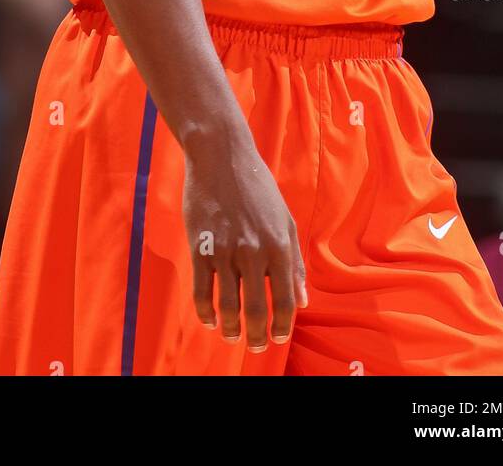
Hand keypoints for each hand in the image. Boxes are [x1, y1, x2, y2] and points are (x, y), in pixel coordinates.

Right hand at [183, 130, 307, 352]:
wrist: (221, 156)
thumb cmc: (257, 187)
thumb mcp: (286, 220)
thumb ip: (294, 261)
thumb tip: (302, 300)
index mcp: (279, 245)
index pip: (284, 300)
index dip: (283, 326)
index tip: (279, 338)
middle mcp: (254, 252)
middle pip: (256, 310)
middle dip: (258, 336)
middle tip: (256, 346)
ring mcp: (225, 250)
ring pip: (227, 306)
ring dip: (231, 328)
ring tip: (232, 335)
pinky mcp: (200, 246)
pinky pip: (201, 290)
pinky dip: (205, 312)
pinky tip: (209, 320)